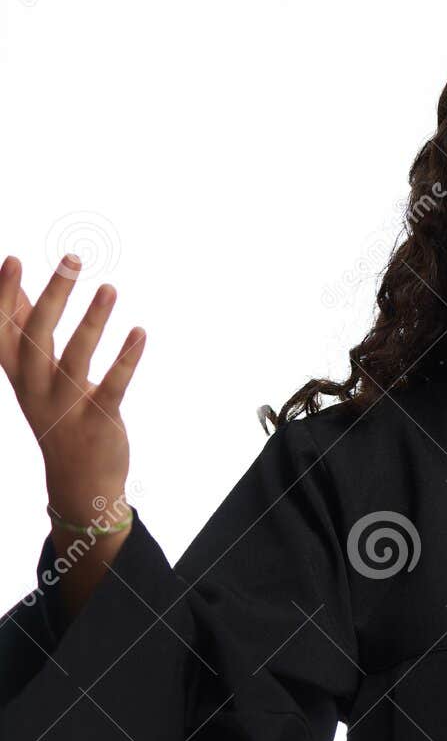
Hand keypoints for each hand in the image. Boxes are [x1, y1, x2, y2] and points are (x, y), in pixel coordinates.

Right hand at [0, 251, 145, 522]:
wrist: (79, 481)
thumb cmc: (57, 415)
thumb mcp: (34, 376)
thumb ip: (25, 333)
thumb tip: (12, 288)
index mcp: (20, 376)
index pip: (3, 332)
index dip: (4, 297)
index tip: (12, 259)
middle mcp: (38, 389)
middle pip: (37, 338)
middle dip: (53, 296)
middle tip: (72, 258)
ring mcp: (67, 406)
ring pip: (76, 360)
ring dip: (93, 321)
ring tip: (110, 288)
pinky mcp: (99, 421)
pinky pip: (113, 387)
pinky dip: (126, 359)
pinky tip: (140, 332)